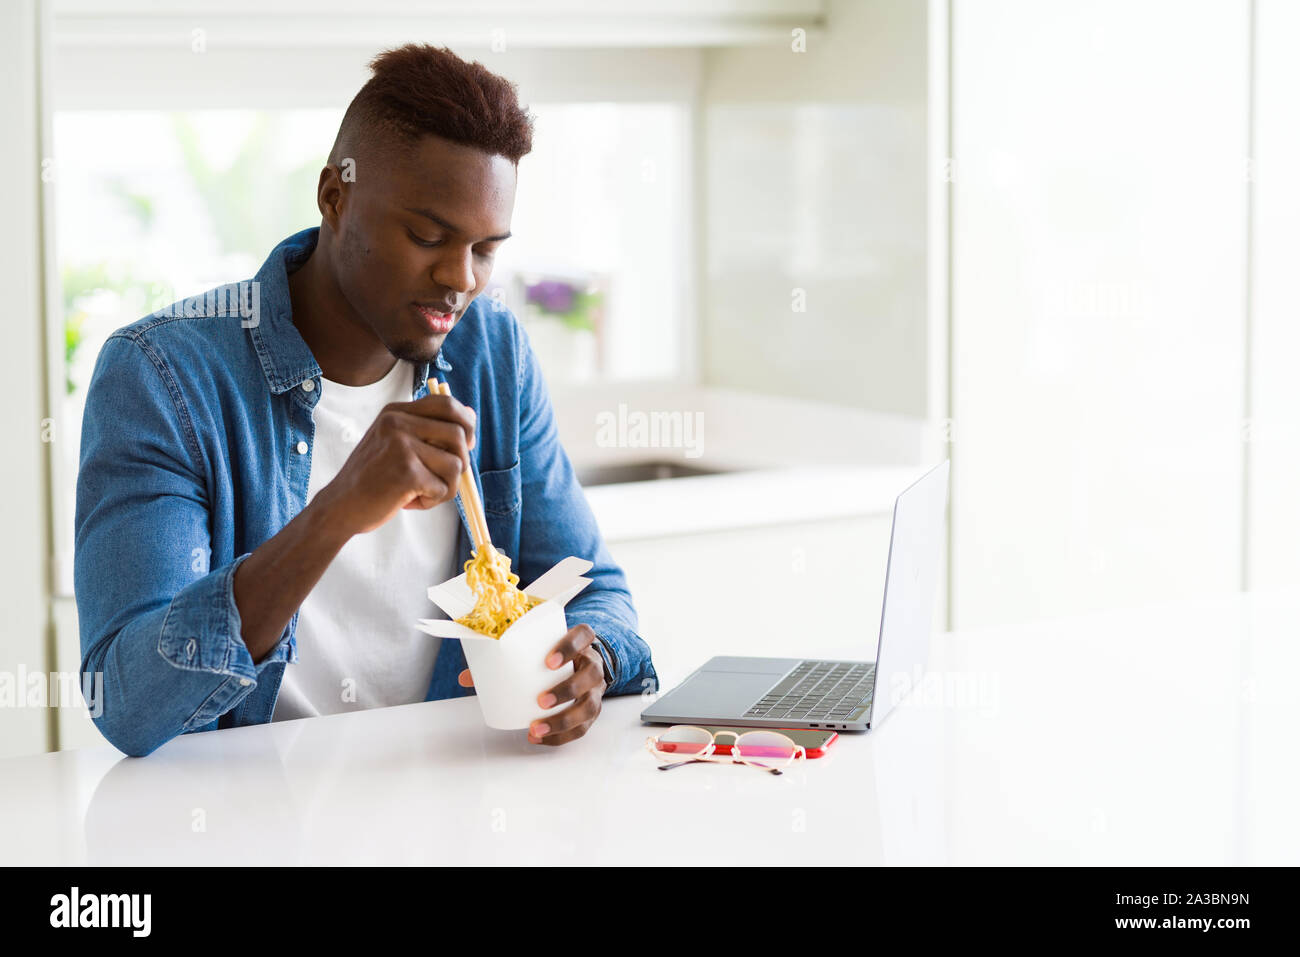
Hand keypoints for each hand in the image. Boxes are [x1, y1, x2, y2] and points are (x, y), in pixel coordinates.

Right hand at [310, 391, 476, 536]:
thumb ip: (426, 430)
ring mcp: (401, 444)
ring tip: (421, 493)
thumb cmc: (372, 480)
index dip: (466, 424)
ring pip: (456, 464)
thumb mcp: (395, 444)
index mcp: (396, 412)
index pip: (446, 404)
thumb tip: (471, 417)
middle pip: (458, 433)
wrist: (339, 507)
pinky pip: (444, 487)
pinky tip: (409, 502)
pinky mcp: (406, 470)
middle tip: (444, 479)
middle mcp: (397, 422)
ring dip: (446, 487)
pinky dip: (432, 501)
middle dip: (461, 461)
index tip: (465, 445)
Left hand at [457, 623, 606, 745]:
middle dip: (567, 689)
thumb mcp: (535, 651)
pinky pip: (583, 727)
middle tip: (541, 701)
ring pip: (590, 705)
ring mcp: (596, 689)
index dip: (569, 647)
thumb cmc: (551, 658)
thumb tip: (465, 678)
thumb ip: (502, 661)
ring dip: (564, 719)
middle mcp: (593, 664)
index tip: (548, 661)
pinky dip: (561, 736)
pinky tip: (540, 739)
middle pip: (590, 674)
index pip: (583, 635)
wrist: (579, 665)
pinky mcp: (593, 710)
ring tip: (537, 727)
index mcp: (580, 642)